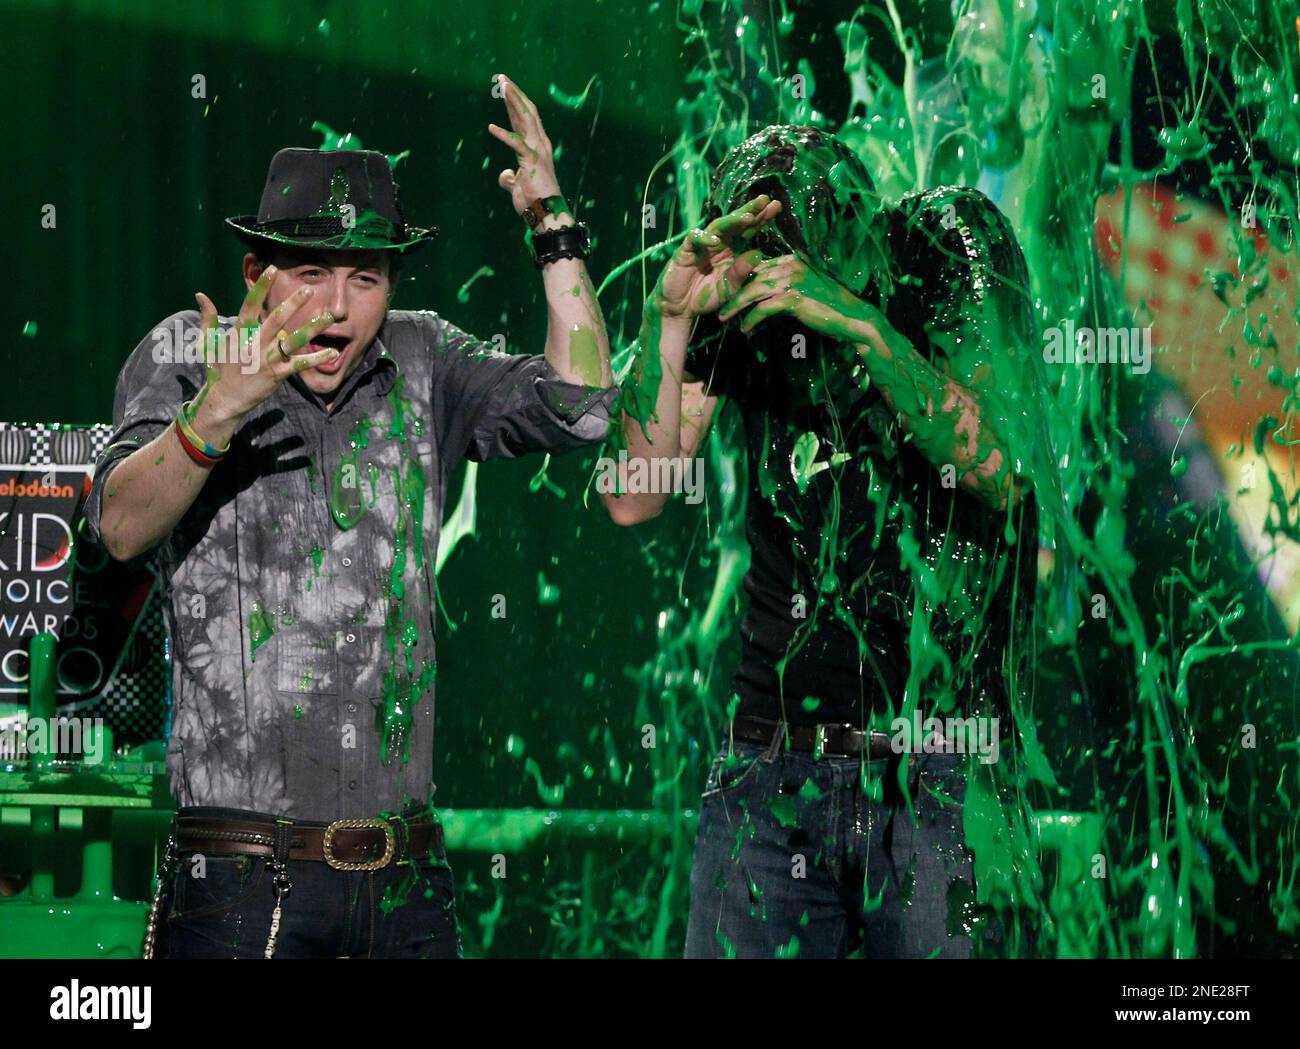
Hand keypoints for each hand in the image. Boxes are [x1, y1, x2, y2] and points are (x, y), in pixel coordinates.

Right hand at [191, 266, 338, 423]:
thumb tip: (200, 295)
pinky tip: (333, 352)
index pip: (250, 305)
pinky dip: (317, 358)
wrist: (225, 400)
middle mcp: (254, 345)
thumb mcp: (208, 343)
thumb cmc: (218, 370)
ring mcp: (267, 360)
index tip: (272, 269)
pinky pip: (300, 364)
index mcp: (238, 334)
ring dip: (312, 328)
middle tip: (309, 290)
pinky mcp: (278, 375)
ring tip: (328, 317)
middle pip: (276, 320)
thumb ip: (208, 318)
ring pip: (293, 341)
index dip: (261, 286)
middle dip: (293, 304)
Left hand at [487, 74, 561, 216]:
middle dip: (515, 94)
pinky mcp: (531, 161)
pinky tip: (491, 128)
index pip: (526, 119)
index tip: (505, 88)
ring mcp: (538, 151)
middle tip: (502, 78)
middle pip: (527, 112)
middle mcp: (541, 144)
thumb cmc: (534, 201)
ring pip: (525, 119)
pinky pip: (516, 145)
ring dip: (513, 101)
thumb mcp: (517, 186)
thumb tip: (504, 175)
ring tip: (502, 86)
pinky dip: (504, 135)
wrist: (546, 214)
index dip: (515, 103)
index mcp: (538, 147)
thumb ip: (510, 177)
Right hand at [652, 195, 782, 320]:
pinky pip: (695, 240)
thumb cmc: (706, 296)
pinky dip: (704, 239)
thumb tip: (758, 253)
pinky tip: (715, 240)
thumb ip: (742, 273)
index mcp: (732, 249)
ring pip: (717, 227)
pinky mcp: (685, 251)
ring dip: (731, 221)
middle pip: (735, 223)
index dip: (761, 218)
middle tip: (764, 200)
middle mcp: (719, 242)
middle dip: (750, 211)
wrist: (681, 308)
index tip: (776, 206)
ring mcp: (702, 245)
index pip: (749, 230)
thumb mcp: (729, 288)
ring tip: (747, 217)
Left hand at [718, 253, 884, 343]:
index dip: (742, 279)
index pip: (760, 266)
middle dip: (734, 292)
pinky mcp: (793, 298)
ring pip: (754, 291)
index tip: (729, 292)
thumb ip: (785, 288)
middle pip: (753, 276)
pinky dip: (751, 319)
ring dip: (736, 305)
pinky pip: (764, 308)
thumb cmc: (829, 307)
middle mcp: (791, 266)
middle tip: (720, 306)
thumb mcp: (805, 291)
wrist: (851, 318)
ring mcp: (792, 281)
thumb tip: (763, 299)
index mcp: (793, 261)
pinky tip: (745, 329)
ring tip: (724, 317)